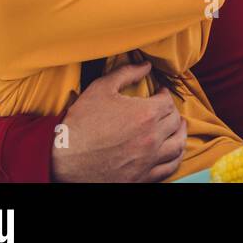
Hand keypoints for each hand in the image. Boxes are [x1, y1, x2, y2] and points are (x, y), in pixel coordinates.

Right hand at [52, 62, 186, 182]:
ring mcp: (149, 160)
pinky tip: (173, 152)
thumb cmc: (79, 124)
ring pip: (178, 145)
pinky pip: (169, 167)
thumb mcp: (100, 89)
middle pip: (175, 121)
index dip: (164, 94)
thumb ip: (125, 73)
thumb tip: (146, 65)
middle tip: (166, 109)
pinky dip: (175, 157)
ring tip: (179, 128)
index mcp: (146, 114)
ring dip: (180, 134)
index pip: (167, 101)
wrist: (62, 161)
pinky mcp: (143, 177)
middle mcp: (153, 138)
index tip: (160, 93)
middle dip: (172, 112)